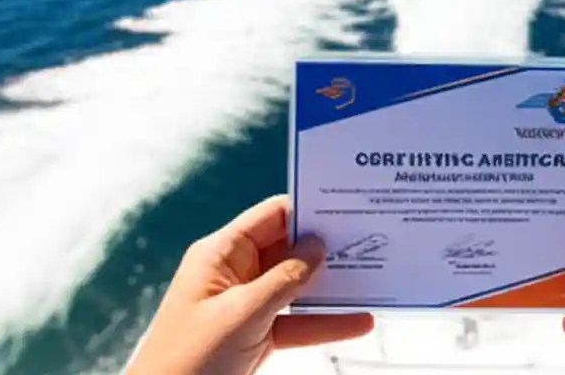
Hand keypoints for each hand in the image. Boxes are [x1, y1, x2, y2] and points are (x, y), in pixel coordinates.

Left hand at [126, 195, 372, 374]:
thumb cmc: (188, 359)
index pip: (271, 217)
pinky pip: (298, 322)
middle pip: (290, 249)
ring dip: (333, 287)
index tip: (347, 205)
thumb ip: (283, 280)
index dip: (307, 209)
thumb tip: (318, 246)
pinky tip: (359, 322)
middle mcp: (235, 273)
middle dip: (327, 247)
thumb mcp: (241, 314)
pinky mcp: (258, 335)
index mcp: (220, 254)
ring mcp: (247, 305)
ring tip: (376, 277)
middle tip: (372, 237)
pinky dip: (327, 323)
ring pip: (298, 288)